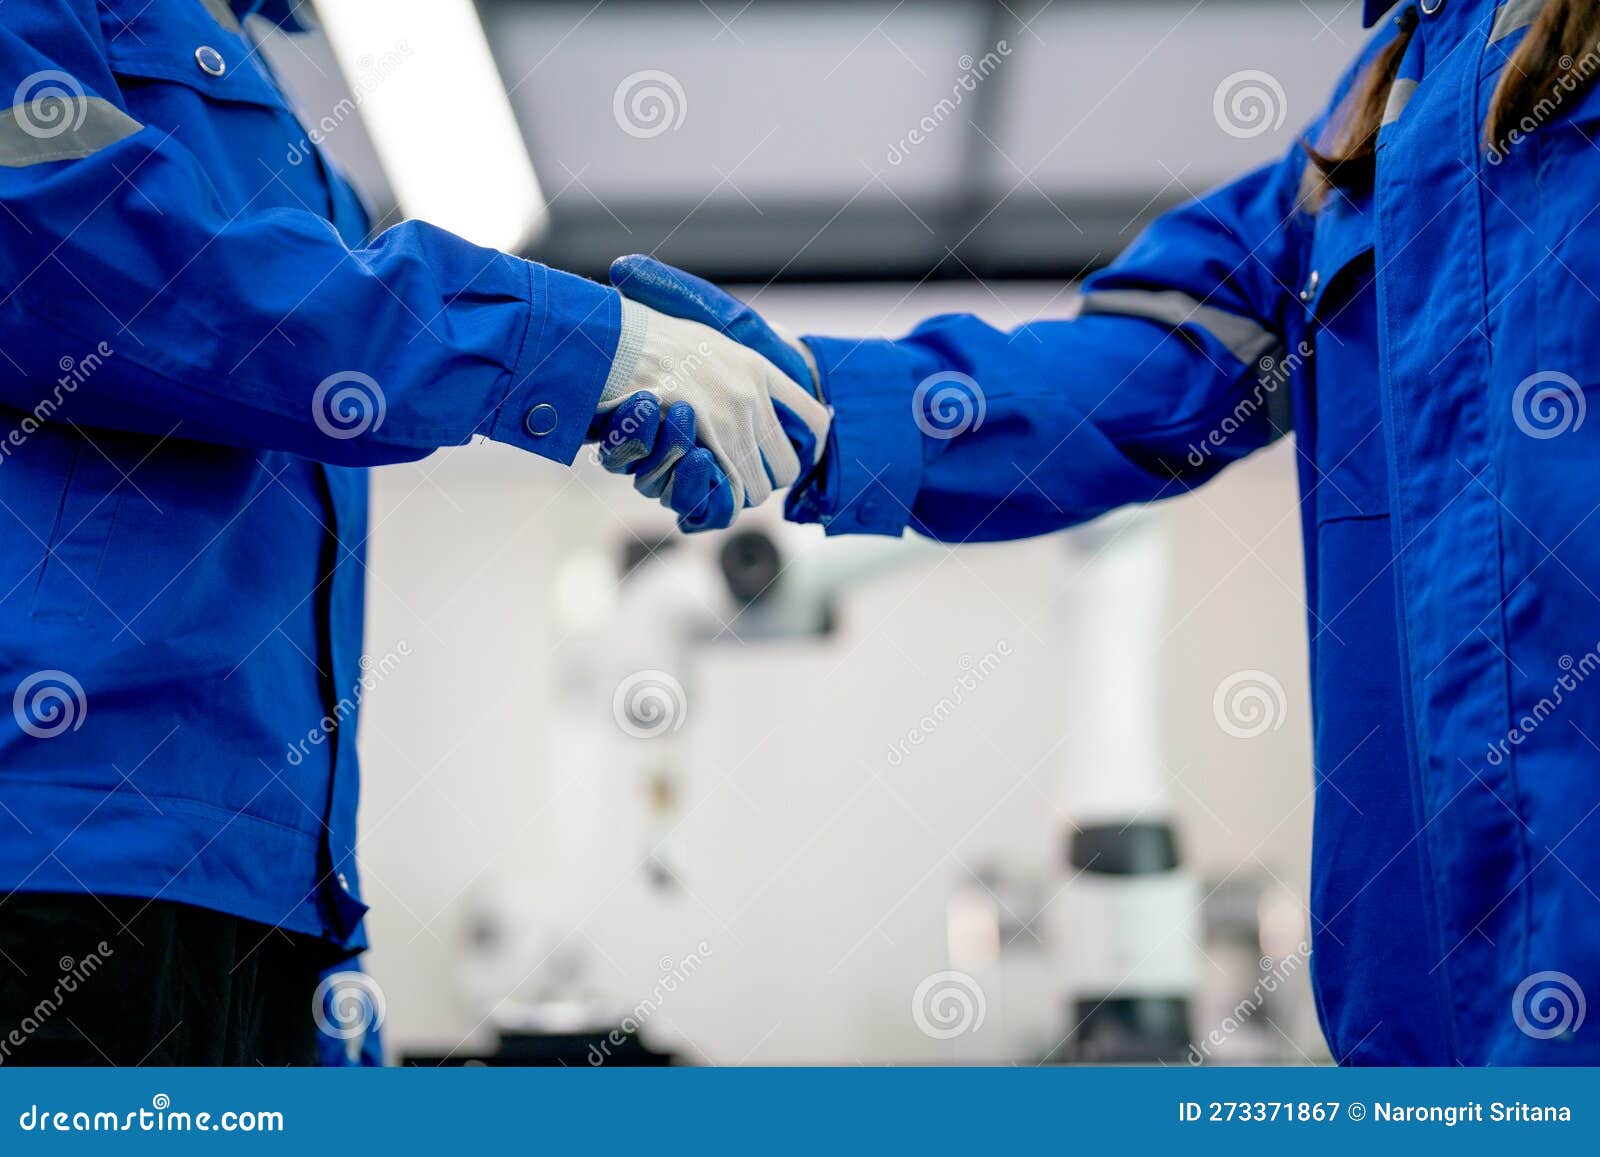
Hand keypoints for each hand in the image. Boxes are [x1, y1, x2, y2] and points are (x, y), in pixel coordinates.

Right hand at [593, 256, 829, 530]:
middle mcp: (751, 395)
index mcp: (758, 368)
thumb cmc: (651, 338)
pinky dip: (720, 502)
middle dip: (768, 479)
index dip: (809, 445)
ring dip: (740, 495)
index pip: (814, 419)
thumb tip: (757, 376)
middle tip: (743, 478)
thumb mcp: (710, 337)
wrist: (614, 337)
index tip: (797, 454)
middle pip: (788, 465)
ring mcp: (729, 418)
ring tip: (719, 488)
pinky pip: (731, 490)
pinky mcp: (702, 438)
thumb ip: (738, 363)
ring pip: (759, 487)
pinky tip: (705, 495)